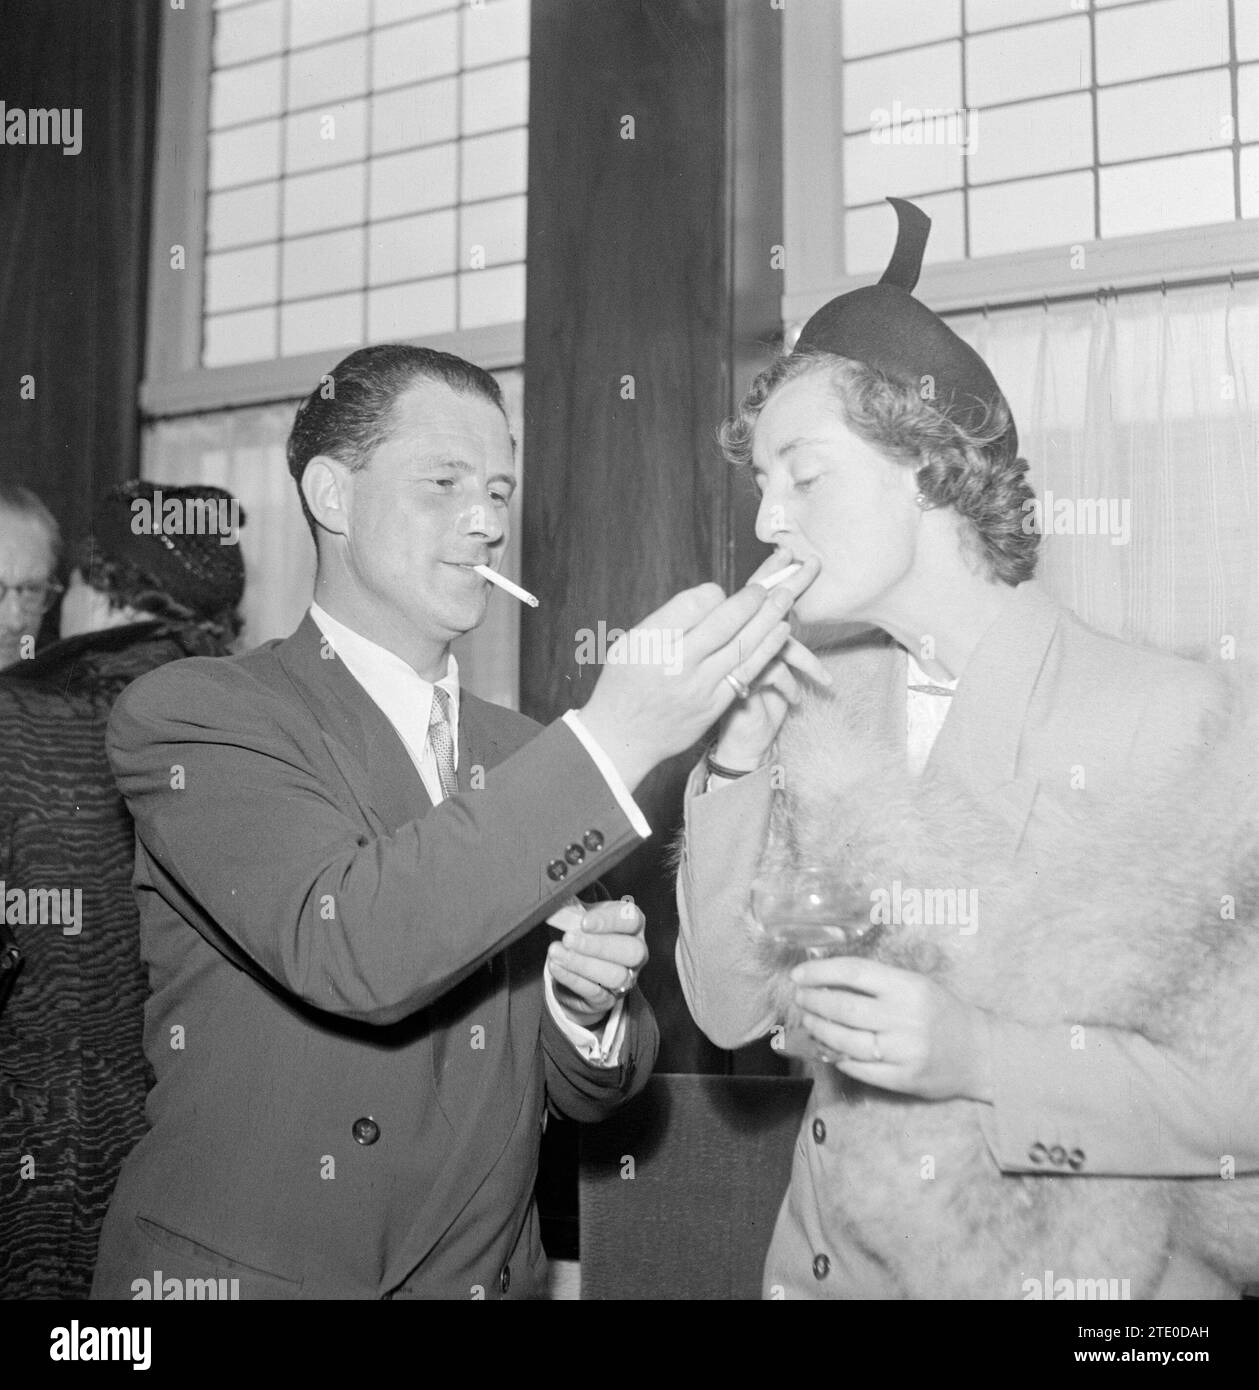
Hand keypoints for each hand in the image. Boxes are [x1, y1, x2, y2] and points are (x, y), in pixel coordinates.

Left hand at [547, 899, 647, 1028]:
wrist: (580, 970)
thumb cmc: (586, 935)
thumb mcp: (581, 915)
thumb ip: (571, 905)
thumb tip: (555, 894)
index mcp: (633, 925)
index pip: (631, 920)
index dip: (608, 921)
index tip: (583, 922)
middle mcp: (637, 952)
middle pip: (631, 951)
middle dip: (598, 945)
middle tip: (568, 939)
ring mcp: (627, 978)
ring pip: (615, 975)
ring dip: (582, 964)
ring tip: (555, 953)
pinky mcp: (609, 999)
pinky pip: (596, 992)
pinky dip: (573, 979)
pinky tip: (555, 966)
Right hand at [580, 567, 819, 789]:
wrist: (622, 737)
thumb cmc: (625, 683)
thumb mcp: (631, 643)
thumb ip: (668, 621)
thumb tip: (713, 598)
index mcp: (651, 642)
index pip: (693, 605)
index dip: (713, 594)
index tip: (718, 592)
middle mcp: (676, 664)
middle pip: (724, 623)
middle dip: (751, 601)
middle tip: (767, 587)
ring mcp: (698, 687)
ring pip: (742, 647)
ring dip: (768, 620)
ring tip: (785, 599)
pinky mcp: (714, 706)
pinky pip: (746, 672)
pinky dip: (766, 649)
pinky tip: (780, 633)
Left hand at [789, 956, 993, 1101]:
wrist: (982, 1053)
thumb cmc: (943, 1012)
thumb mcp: (917, 985)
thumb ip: (878, 984)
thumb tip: (827, 980)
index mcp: (909, 987)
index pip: (854, 973)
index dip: (820, 972)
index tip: (798, 974)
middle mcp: (905, 1018)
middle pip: (844, 1008)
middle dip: (814, 1002)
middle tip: (800, 999)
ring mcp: (903, 1052)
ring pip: (846, 1041)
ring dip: (820, 1030)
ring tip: (808, 1021)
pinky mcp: (902, 1080)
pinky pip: (859, 1069)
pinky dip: (838, 1058)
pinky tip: (828, 1049)